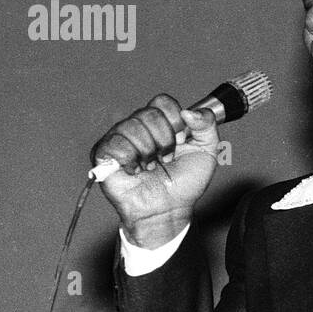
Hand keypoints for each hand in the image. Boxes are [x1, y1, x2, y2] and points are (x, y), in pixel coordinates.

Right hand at [89, 94, 219, 245]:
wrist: (169, 210)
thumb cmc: (185, 183)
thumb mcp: (208, 151)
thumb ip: (207, 124)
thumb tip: (189, 111)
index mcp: (161, 123)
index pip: (162, 102)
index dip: (175, 121)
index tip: (182, 141)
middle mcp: (139, 127)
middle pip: (148, 113)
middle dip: (164, 140)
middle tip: (166, 158)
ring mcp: (120, 139)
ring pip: (131, 126)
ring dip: (148, 152)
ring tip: (151, 167)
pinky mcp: (104, 154)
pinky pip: (114, 143)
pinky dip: (130, 160)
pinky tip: (135, 171)